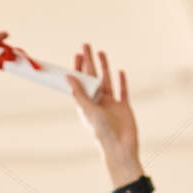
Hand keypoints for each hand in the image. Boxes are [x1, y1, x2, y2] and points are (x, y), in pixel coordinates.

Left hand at [68, 44, 140, 182]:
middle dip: (89, 62)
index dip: (78, 68)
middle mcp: (98, 103)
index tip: (76, 55)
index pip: (80, 82)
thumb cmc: (101, 132)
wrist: (120, 146)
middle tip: (86, 45)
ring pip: (107, 81)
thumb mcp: (88, 110)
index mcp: (87, 104)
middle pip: (93, 78)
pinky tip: (120, 71)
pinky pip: (123, 91)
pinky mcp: (124, 107)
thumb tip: (69, 77)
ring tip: (101, 52)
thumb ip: (79, 93)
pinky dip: (122, 81)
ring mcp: (111, 105)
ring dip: (104, 67)